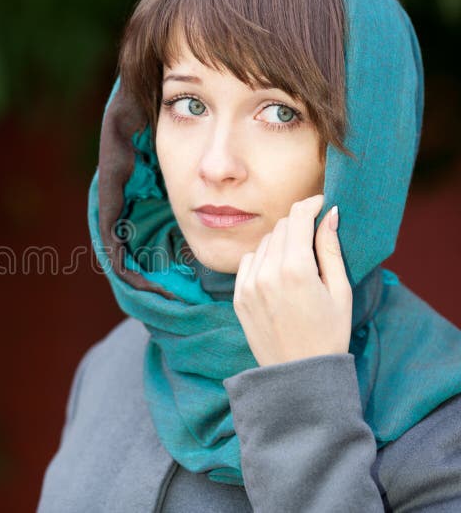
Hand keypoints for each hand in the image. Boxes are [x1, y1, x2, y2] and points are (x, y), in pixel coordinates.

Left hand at [233, 194, 352, 366]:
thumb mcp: (340, 291)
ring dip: (281, 242)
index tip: (321, 203)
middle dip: (299, 224)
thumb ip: (331, 249)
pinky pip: (248, 261)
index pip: (298, 217)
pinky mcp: (237, 296)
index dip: (311, 204)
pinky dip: (263, 258)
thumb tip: (329, 214)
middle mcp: (266, 272)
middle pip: (281, 227)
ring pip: (263, 243)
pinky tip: (278, 273)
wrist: (299, 374)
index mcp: (295, 269)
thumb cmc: (329, 334)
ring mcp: (247, 284)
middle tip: (315, 234)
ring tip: (299, 259)